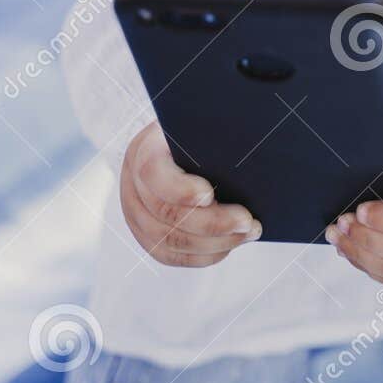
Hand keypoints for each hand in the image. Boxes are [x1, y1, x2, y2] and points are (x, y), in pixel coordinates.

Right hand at [120, 121, 261, 266]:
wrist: (181, 145)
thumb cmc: (199, 132)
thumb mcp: (202, 125)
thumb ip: (215, 136)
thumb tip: (250, 153)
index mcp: (144, 150)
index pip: (152, 173)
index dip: (180, 190)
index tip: (210, 195)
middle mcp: (133, 184)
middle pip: (164, 215)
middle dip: (212, 224)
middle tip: (248, 222)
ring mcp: (135, 214)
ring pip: (168, 242)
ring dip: (214, 243)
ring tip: (248, 233)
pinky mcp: (146, 236)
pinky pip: (170, 256)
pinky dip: (203, 255)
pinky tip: (230, 245)